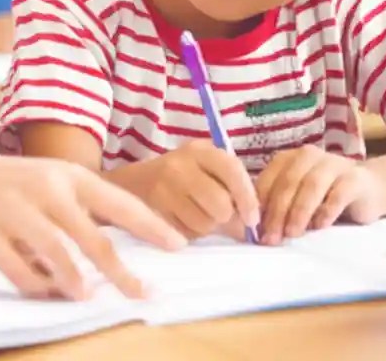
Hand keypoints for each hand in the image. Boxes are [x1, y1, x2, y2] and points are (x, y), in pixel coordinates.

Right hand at [0, 155, 185, 300]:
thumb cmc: (5, 186)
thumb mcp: (44, 182)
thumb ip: (77, 212)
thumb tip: (113, 256)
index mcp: (64, 175)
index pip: (118, 202)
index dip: (150, 225)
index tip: (177, 245)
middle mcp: (43, 191)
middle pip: (93, 238)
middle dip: (122, 272)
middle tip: (143, 293)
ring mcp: (15, 213)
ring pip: (58, 257)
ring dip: (76, 282)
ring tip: (87, 295)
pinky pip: (22, 273)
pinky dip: (38, 286)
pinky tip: (47, 290)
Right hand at [143, 140, 260, 239]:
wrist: (133, 184)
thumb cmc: (182, 178)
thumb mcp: (205, 170)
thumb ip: (230, 190)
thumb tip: (248, 228)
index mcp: (199, 151)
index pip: (232, 171)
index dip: (247, 198)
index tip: (252, 219)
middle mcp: (179, 165)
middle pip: (220, 204)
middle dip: (224, 217)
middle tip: (217, 216)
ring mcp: (162, 189)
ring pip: (204, 224)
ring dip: (205, 227)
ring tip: (194, 215)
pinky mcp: (151, 212)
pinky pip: (184, 235)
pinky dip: (188, 233)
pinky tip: (179, 220)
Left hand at [255, 146, 385, 243]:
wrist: (370, 189)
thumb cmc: (326, 197)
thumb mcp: (298, 199)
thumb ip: (279, 207)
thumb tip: (256, 230)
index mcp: (288, 159)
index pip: (268, 180)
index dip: (259, 205)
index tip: (254, 229)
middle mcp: (308, 156)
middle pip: (288, 183)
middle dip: (277, 212)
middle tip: (272, 237)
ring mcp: (333, 164)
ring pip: (311, 186)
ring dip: (299, 212)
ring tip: (293, 234)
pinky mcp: (355, 178)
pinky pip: (339, 193)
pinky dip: (327, 210)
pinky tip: (320, 226)